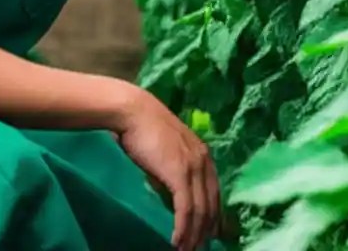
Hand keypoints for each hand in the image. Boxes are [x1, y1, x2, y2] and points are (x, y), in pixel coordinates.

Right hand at [116, 89, 220, 250]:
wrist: (133, 112)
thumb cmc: (143, 129)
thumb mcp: (165, 153)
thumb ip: (174, 171)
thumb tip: (174, 195)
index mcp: (203, 155)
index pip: (214, 192)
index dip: (213, 216)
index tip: (210, 234)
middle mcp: (204, 161)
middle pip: (211, 204)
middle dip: (206, 230)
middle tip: (198, 248)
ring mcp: (194, 167)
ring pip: (200, 210)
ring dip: (194, 234)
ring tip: (187, 250)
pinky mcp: (180, 174)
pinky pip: (186, 208)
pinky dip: (183, 228)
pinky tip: (178, 241)